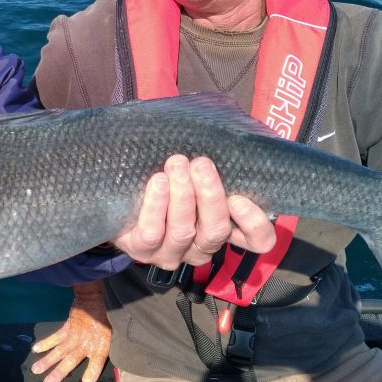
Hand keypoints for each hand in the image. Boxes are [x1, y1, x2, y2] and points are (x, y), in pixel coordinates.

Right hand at [30, 281, 110, 381]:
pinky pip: (55, 337)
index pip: (98, 360)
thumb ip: (109, 350)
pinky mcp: (67, 328)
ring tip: (36, 370)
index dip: (93, 370)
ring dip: (47, 360)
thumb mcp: (114, 335)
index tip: (86, 381)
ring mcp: (74, 336)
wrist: (95, 298)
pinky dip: (45, 343)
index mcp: (100, 346)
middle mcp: (85, 343)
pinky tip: (36, 349)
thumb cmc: (107, 319)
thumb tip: (110, 360)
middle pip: (71, 359)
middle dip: (59, 372)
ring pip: (59, 350)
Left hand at [112, 155, 276, 269]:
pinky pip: (152, 233)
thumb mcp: (195, 172)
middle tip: (200, 163)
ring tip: (176, 164)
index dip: (255, 224)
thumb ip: (212, 164)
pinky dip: (156, 206)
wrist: (123, 197)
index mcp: (224, 229)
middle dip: (210, 194)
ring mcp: (172, 253)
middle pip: (216, 230)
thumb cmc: (169, 177)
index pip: (258, 240)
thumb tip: (223, 129)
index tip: (240, 197)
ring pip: (184, 230)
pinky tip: (157, 182)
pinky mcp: (142, 251)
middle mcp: (201, 247)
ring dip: (182, 195)